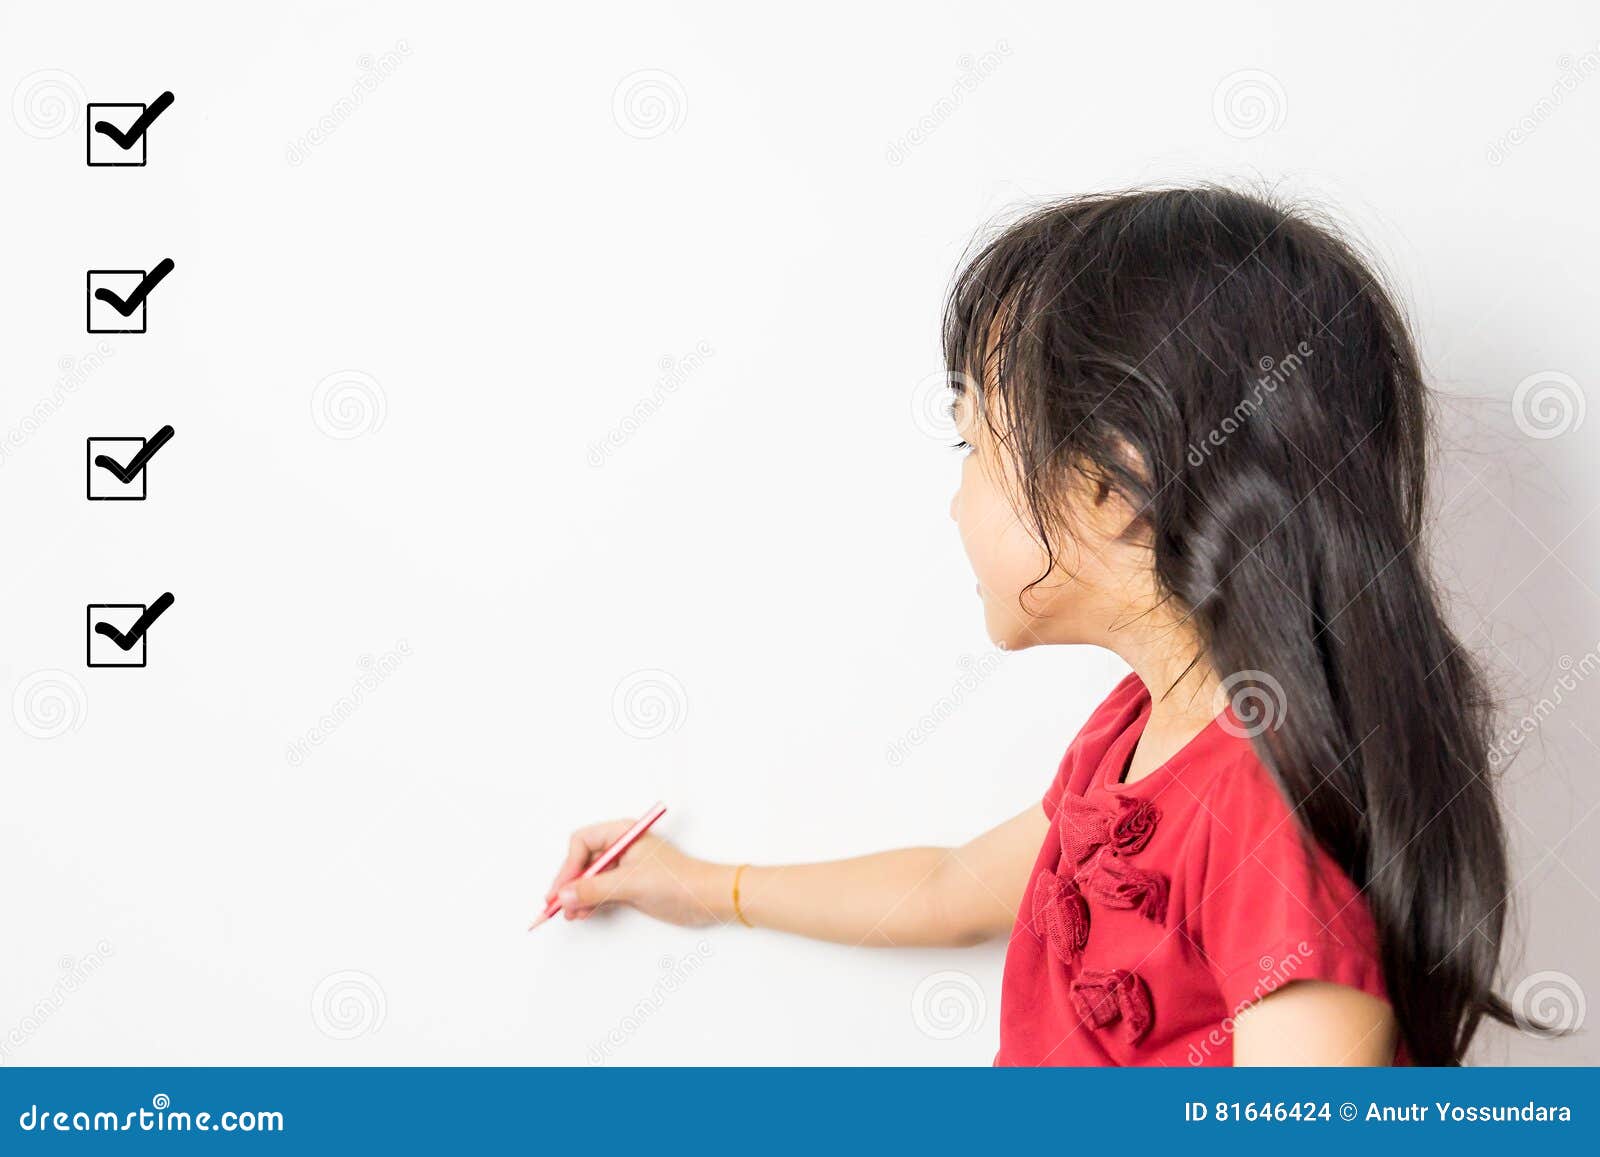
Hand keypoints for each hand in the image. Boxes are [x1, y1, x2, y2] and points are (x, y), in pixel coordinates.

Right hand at [543, 818, 729, 926]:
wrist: (708, 900)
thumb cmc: (679, 882)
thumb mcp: (631, 884)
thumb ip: (595, 889)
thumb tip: (564, 895)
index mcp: (623, 834)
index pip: (582, 842)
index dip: (569, 866)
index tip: (561, 889)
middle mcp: (622, 847)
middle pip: (583, 861)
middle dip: (570, 883)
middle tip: (556, 905)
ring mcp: (626, 867)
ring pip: (591, 878)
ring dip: (578, 896)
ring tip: (570, 915)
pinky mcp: (630, 886)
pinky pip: (601, 891)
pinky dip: (590, 902)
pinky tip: (583, 914)